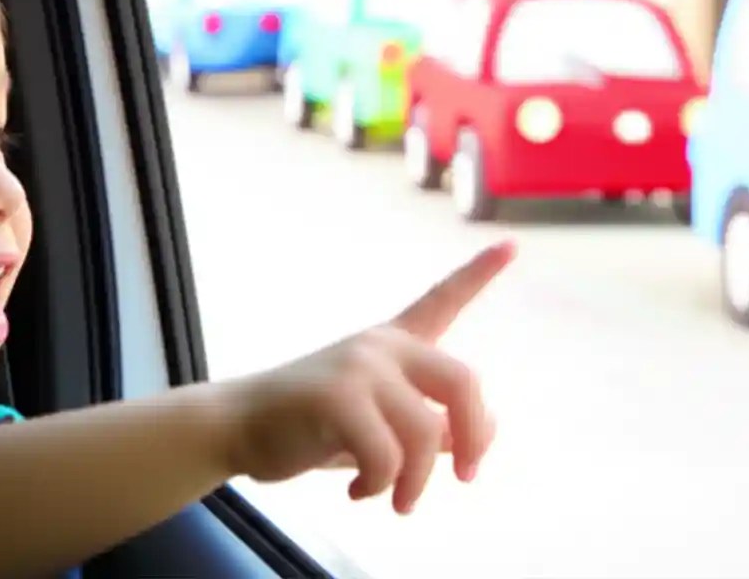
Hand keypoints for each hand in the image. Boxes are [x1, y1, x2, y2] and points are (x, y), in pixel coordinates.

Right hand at [222, 240, 515, 513]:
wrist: (236, 428)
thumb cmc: (308, 429)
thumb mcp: (378, 427)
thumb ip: (428, 425)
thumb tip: (483, 432)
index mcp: (391, 345)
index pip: (441, 301)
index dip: (479, 273)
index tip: (512, 246)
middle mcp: (380, 347)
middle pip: (463, 383)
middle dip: (475, 437)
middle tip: (467, 477)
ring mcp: (358, 368)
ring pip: (424, 435)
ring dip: (416, 483)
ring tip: (398, 502)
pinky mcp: (336, 397)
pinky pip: (387, 457)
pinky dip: (381, 487)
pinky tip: (360, 492)